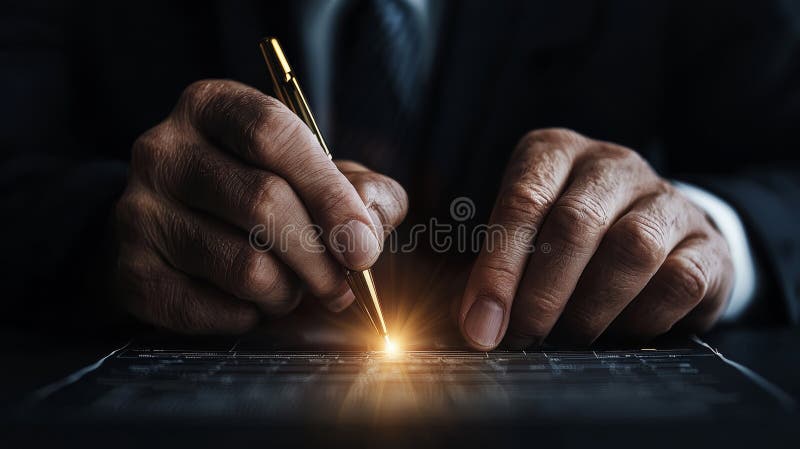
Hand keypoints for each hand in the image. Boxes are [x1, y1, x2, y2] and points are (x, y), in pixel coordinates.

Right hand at [110, 80, 406, 332]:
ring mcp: (137, 210)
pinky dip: (248, 316)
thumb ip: (361, 190)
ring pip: (243, 266)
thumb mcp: (317, 172)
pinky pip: (209, 309)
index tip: (362, 246)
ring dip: (287, 292)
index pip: (273, 135)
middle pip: (263, 203)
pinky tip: (252, 302)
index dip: (329, 194)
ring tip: (291, 288)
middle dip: (320, 258)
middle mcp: (164, 150)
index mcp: (213, 107)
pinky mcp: (129, 271)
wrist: (173, 227)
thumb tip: (367, 232)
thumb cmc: (262, 191)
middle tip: (342, 286)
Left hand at [458, 129, 732, 348]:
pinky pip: (679, 281)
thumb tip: (469, 323)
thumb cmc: (566, 241)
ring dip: (592, 307)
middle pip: (576, 223)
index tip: (481, 324)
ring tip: (570, 337)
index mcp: (554, 153)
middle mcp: (610, 164)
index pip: (523, 201)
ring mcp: (664, 197)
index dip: (498, 269)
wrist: (656, 235)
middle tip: (522, 337)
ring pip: (632, 249)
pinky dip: (644, 317)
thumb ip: (489, 269)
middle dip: (542, 293)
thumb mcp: (520, 238)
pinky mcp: (706, 240)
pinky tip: (621, 332)